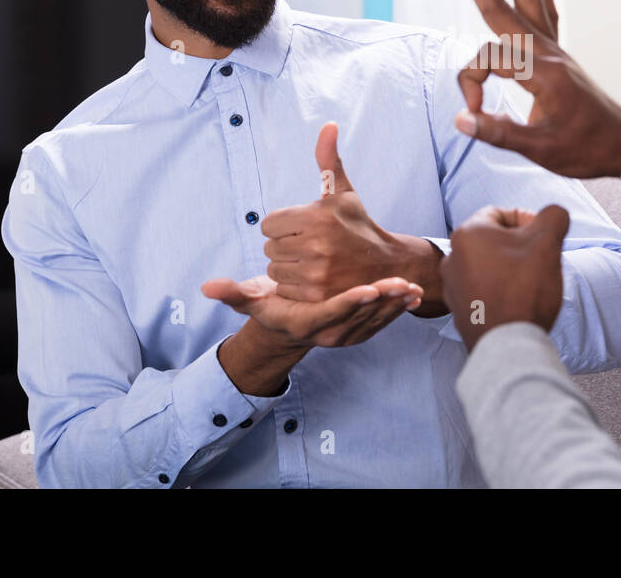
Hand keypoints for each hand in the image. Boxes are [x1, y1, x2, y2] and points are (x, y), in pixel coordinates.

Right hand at [201, 274, 422, 349]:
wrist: (289, 330)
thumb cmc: (272, 309)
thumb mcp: (252, 302)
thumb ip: (232, 293)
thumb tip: (206, 288)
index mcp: (306, 323)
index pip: (331, 312)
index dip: (350, 302)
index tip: (370, 288)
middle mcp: (328, 333)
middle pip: (359, 316)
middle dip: (383, 301)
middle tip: (403, 284)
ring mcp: (346, 335)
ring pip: (374, 320)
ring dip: (395, 305)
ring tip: (414, 288)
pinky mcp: (359, 332)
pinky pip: (382, 322)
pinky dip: (398, 310)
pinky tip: (413, 295)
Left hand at [260, 122, 445, 311]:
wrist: (387, 266)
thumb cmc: (357, 225)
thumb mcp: (343, 191)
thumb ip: (328, 158)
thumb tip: (328, 124)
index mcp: (317, 216)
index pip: (268, 224)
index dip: (284, 225)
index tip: (304, 228)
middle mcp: (316, 244)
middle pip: (269, 247)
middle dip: (286, 245)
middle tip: (312, 246)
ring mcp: (317, 273)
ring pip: (275, 268)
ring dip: (289, 267)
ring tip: (314, 262)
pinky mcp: (317, 295)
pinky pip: (284, 288)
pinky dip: (295, 286)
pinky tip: (315, 278)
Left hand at [440, 203, 569, 350]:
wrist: (509, 344)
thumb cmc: (525, 290)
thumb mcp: (547, 242)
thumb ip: (553, 216)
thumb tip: (554, 213)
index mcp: (467, 234)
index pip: (500, 214)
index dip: (528, 221)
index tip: (545, 238)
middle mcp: (452, 257)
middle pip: (494, 241)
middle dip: (520, 247)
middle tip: (541, 260)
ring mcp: (452, 286)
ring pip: (489, 265)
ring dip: (511, 268)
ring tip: (531, 283)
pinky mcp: (459, 310)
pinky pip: (483, 290)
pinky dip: (501, 290)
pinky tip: (518, 302)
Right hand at [450, 0, 620, 188]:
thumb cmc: (587, 150)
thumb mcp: (541, 151)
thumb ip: (498, 133)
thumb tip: (460, 119)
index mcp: (541, 72)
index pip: (485, 60)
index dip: (470, 86)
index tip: (475, 114)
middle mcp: (547, 52)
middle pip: (505, 2)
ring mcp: (555, 50)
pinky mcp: (559, 55)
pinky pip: (547, 9)